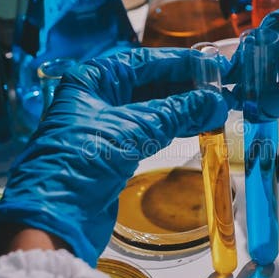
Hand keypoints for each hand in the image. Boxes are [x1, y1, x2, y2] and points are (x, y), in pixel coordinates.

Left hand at [0, 49, 227, 264]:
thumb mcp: (133, 129)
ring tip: (217, 108)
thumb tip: (214, 100)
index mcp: (92, 79)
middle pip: (150, 84)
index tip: (213, 66)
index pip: (144, 62)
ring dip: (184, 109)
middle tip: (221, 88)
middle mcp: (97, 97)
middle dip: (187, 87)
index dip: (181, 63)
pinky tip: (197, 126)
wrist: (56, 215)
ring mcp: (105, 125)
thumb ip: (177, 111)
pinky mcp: (113, 151)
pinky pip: (149, 131)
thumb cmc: (80, 161)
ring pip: (152, 108)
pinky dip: (173, 128)